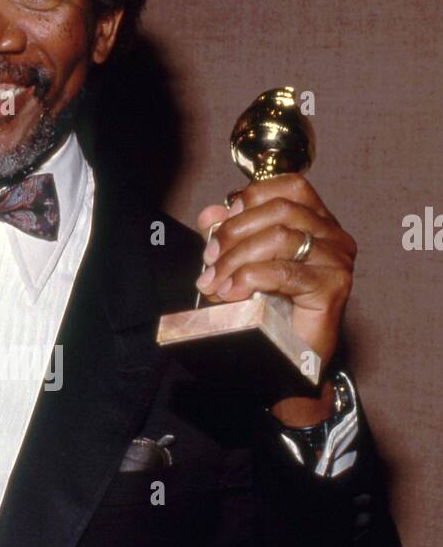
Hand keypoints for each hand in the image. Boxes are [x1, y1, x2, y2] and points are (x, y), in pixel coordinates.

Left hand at [195, 174, 356, 425]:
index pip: (290, 186)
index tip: (219, 223)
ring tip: (215, 282)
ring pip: (280, 237)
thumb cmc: (271, 311)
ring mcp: (337, 260)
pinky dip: (250, 277)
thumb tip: (209, 213)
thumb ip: (229, 236)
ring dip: (237, 258)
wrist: (290, 360)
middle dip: (235, 232)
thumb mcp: (243, 264)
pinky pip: (284, 271)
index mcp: (319, 222)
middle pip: (280, 210)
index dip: (251, 197)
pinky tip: (232, 292)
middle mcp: (335, 236)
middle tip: (209, 259)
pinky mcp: (332, 287)